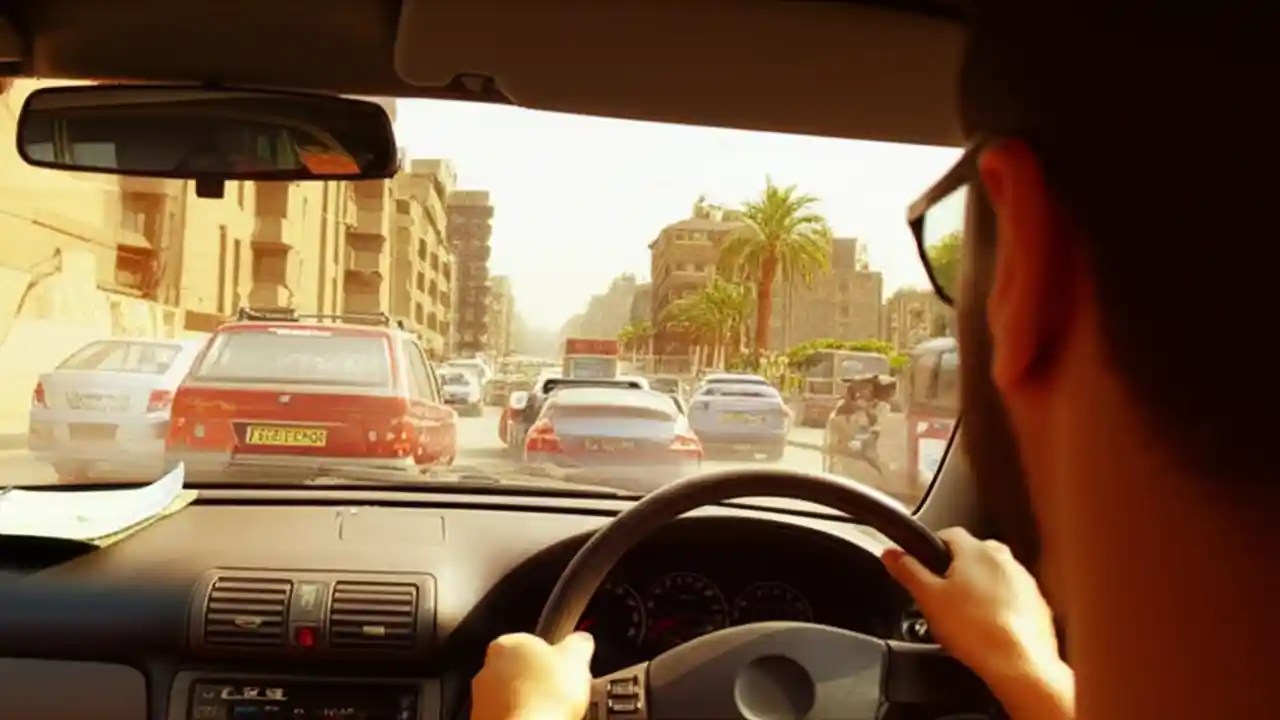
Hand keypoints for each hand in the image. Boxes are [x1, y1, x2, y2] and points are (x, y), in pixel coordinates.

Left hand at [471, 632, 594, 719]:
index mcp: (507, 644)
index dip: (550, 658)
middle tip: (559, 695)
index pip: (529, 644)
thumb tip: (581, 640)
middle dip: (536, 682)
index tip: (563, 671)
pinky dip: (519, 719)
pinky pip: (506, 717)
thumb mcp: (576, 658)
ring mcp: (480, 699)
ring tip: (550, 715)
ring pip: (510, 697)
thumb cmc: (547, 694)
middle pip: (518, 670)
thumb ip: (578, 643)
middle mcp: (487, 668)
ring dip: (526, 703)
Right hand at [882, 528, 1072, 719]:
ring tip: (965, 615)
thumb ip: (908, 571)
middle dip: (957, 568)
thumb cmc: (975, 630)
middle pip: (973, 554)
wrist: (1017, 663)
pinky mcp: (1037, 604)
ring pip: (995, 575)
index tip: (924, 562)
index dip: (933, 547)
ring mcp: (1025, 581)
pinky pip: (1013, 597)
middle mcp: (1004, 560)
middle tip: (942, 593)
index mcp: (976, 551)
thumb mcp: (928, 598)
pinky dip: (1000, 606)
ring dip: (981, 587)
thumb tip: (891, 554)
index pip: (950, 533)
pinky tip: (987, 627)